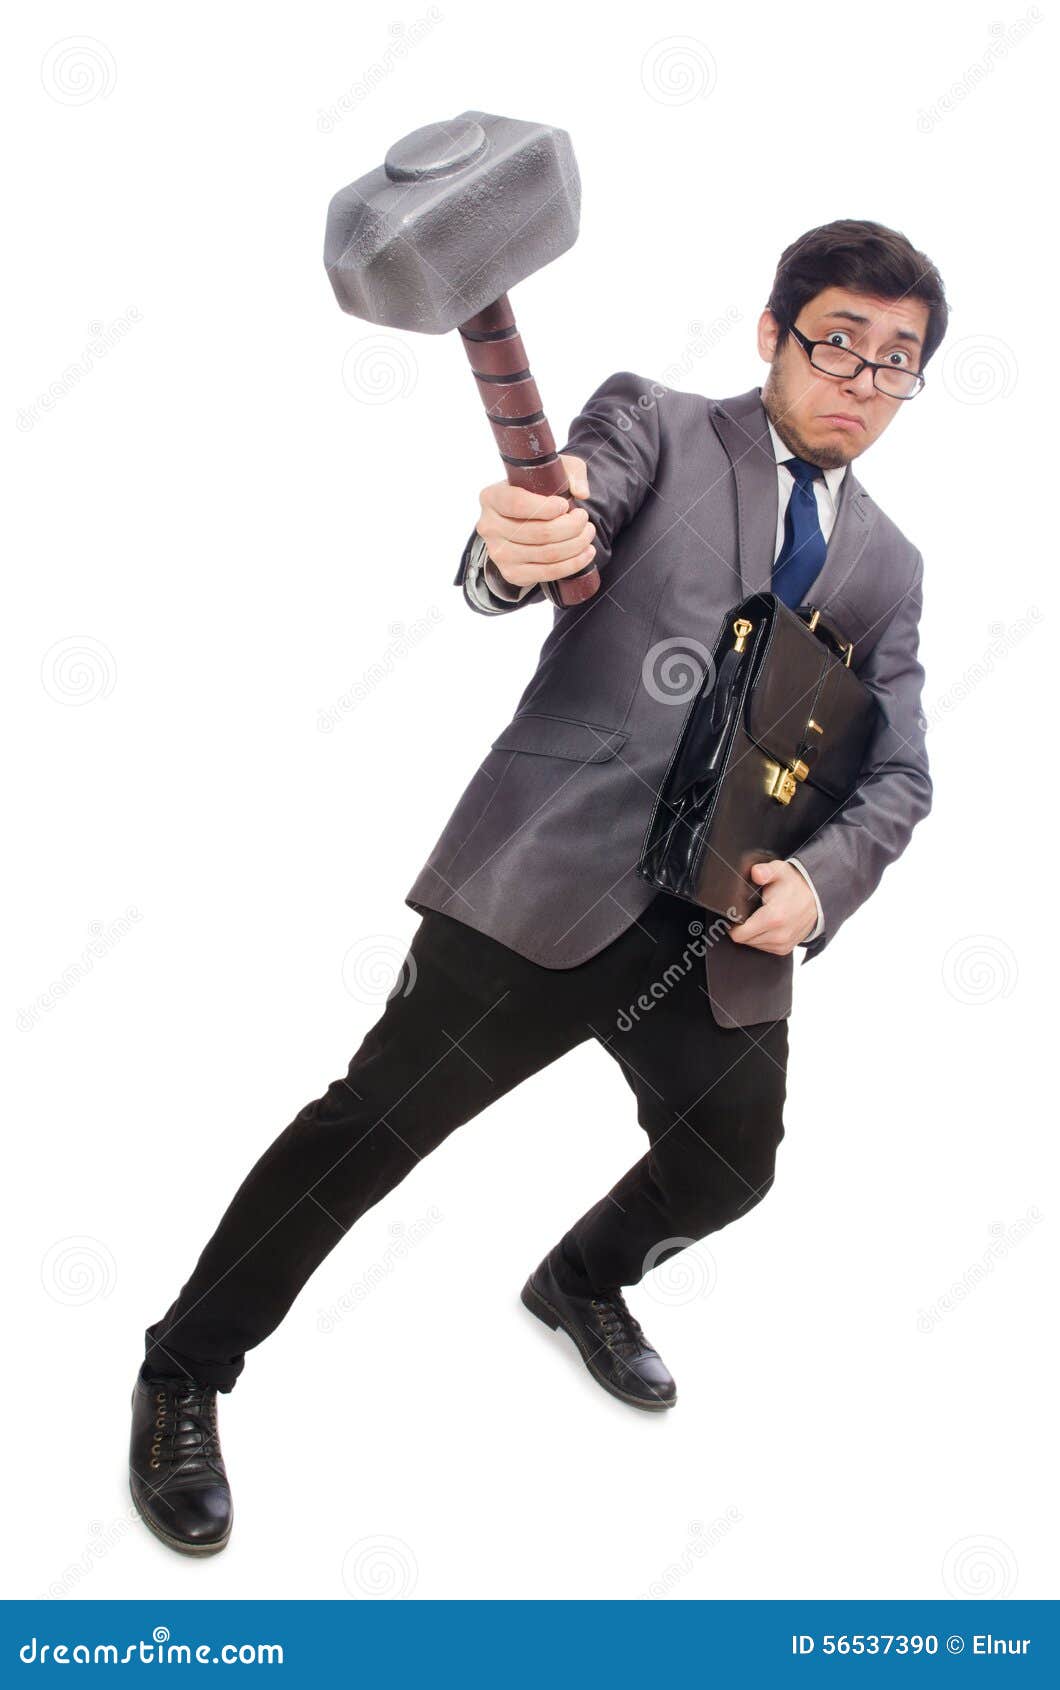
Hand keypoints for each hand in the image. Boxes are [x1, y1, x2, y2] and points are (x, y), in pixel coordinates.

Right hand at [475, 454, 595, 588]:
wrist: (529, 519)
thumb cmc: (540, 491)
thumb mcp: (555, 470)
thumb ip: (572, 472)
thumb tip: (581, 492)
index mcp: (491, 497)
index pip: (516, 503)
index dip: (545, 507)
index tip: (565, 505)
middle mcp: (489, 527)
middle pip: (537, 532)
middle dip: (570, 526)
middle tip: (585, 518)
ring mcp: (499, 554)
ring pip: (546, 554)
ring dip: (576, 544)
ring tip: (588, 533)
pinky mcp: (512, 573)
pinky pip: (547, 573)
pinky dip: (573, 564)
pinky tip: (587, 553)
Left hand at [727, 860, 816, 955]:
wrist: (816, 899)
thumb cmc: (795, 885)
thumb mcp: (780, 871)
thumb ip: (766, 871)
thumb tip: (756, 873)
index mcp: (773, 918)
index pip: (739, 934)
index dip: (733, 924)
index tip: (737, 914)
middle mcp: (779, 935)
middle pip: (745, 939)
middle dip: (743, 927)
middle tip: (751, 912)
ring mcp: (782, 944)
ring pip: (753, 944)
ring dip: (753, 933)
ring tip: (761, 917)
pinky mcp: (785, 949)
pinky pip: (764, 947)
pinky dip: (762, 938)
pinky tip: (768, 925)